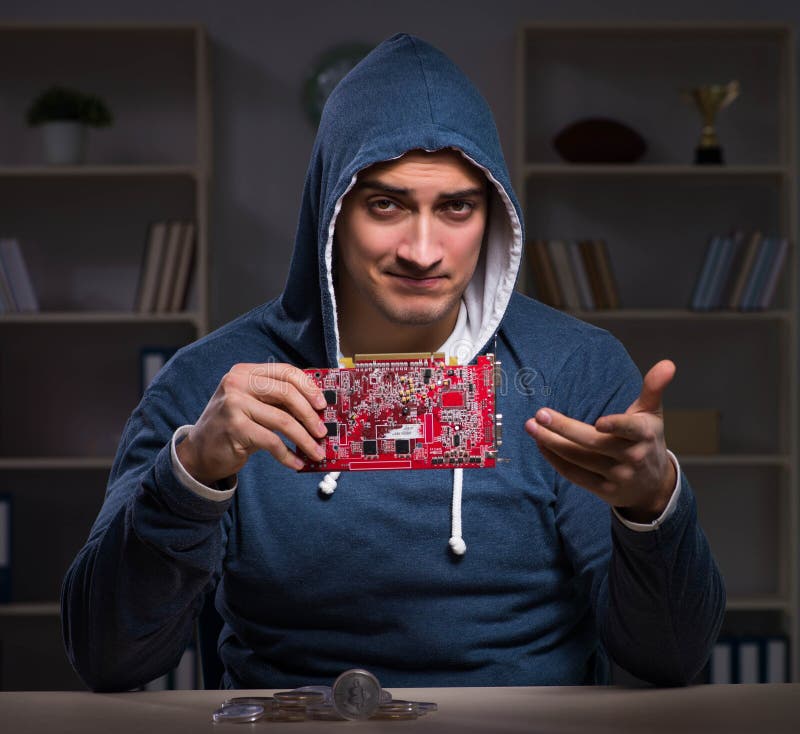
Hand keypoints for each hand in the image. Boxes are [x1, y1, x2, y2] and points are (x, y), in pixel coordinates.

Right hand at [176, 362, 328, 484]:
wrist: (199, 451)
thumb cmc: (233, 427)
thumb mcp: (254, 405)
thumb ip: (278, 401)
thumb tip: (318, 409)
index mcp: (246, 372)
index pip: (286, 372)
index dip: (309, 387)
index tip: (323, 404)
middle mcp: (237, 383)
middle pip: (287, 393)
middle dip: (310, 415)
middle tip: (323, 432)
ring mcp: (234, 404)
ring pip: (283, 420)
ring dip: (305, 439)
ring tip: (316, 452)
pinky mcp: (234, 428)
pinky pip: (272, 441)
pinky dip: (288, 455)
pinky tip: (296, 463)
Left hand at [525, 360, 676, 521]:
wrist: (653, 486)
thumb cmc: (647, 441)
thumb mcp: (652, 415)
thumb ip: (654, 389)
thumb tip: (667, 363)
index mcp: (644, 434)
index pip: (630, 429)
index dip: (617, 425)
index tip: (599, 422)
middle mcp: (632, 457)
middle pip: (593, 443)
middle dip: (563, 428)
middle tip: (539, 414)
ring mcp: (617, 476)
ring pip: (579, 459)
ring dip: (551, 443)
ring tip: (532, 426)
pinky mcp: (603, 491)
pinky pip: (574, 475)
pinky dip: (555, 460)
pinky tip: (541, 445)